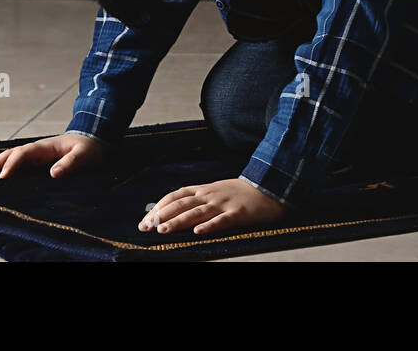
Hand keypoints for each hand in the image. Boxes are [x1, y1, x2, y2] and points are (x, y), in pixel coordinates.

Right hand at [0, 133, 103, 178]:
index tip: (2, 177)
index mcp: (46, 147)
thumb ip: (71, 163)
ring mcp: (36, 155)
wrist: (93, 140)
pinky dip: (5, 168)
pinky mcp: (38, 162)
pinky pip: (18, 164)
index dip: (13, 164)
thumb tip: (54, 173)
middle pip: (12, 154)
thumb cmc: (89, 149)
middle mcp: (37, 150)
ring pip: (12, 157)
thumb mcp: (85, 155)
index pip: (25, 153)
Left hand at [139, 178, 287, 235]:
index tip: (146, 219)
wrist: (271, 185)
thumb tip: (176, 210)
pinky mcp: (239, 213)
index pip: (176, 196)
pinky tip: (198, 232)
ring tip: (163, 230)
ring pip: (197, 212)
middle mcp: (211, 195)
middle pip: (182, 204)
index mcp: (205, 189)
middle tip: (146, 226)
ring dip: (178, 221)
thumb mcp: (217, 190)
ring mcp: (224, 203)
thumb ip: (199, 199)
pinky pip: (222, 220)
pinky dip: (209, 226)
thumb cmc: (242, 192)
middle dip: (162, 216)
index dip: (160, 207)